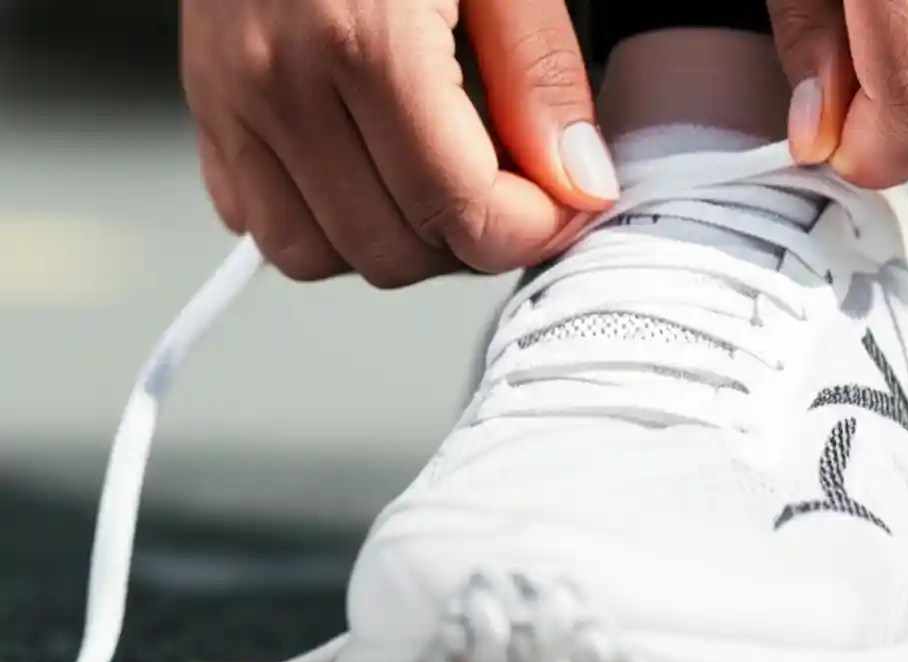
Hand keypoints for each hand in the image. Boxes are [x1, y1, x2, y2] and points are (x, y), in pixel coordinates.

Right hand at [183, 0, 617, 286]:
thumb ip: (541, 77)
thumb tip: (577, 184)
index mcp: (364, 38)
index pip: (458, 210)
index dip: (532, 230)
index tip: (565, 204)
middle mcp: (281, 79)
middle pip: (394, 251)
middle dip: (471, 241)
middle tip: (514, 189)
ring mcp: (232, 97)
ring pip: (319, 255)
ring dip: (395, 243)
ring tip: (443, 183)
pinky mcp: (208, 106)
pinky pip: (260, 221)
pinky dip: (323, 223)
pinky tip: (372, 172)